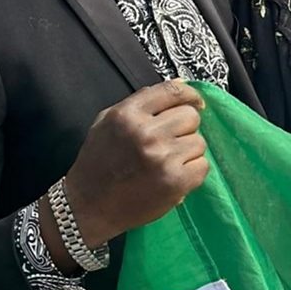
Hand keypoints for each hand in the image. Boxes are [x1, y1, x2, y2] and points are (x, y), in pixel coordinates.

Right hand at [63, 80, 208, 247]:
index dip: (191, 95)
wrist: (87, 207)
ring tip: (168, 161)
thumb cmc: (98, 163)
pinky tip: (174, 175)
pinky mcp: (174, 182)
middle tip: (171, 142)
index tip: (196, 103)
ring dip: (188, 151)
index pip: (173, 91)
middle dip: (185, 128)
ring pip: (199, 142)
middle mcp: (146, 133)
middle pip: (191, 117)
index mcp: (128, 114)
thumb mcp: (108, 122)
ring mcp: (162, 158)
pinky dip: (192, 172)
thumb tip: (180, 83)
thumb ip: (142, 101)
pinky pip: (202, 166)